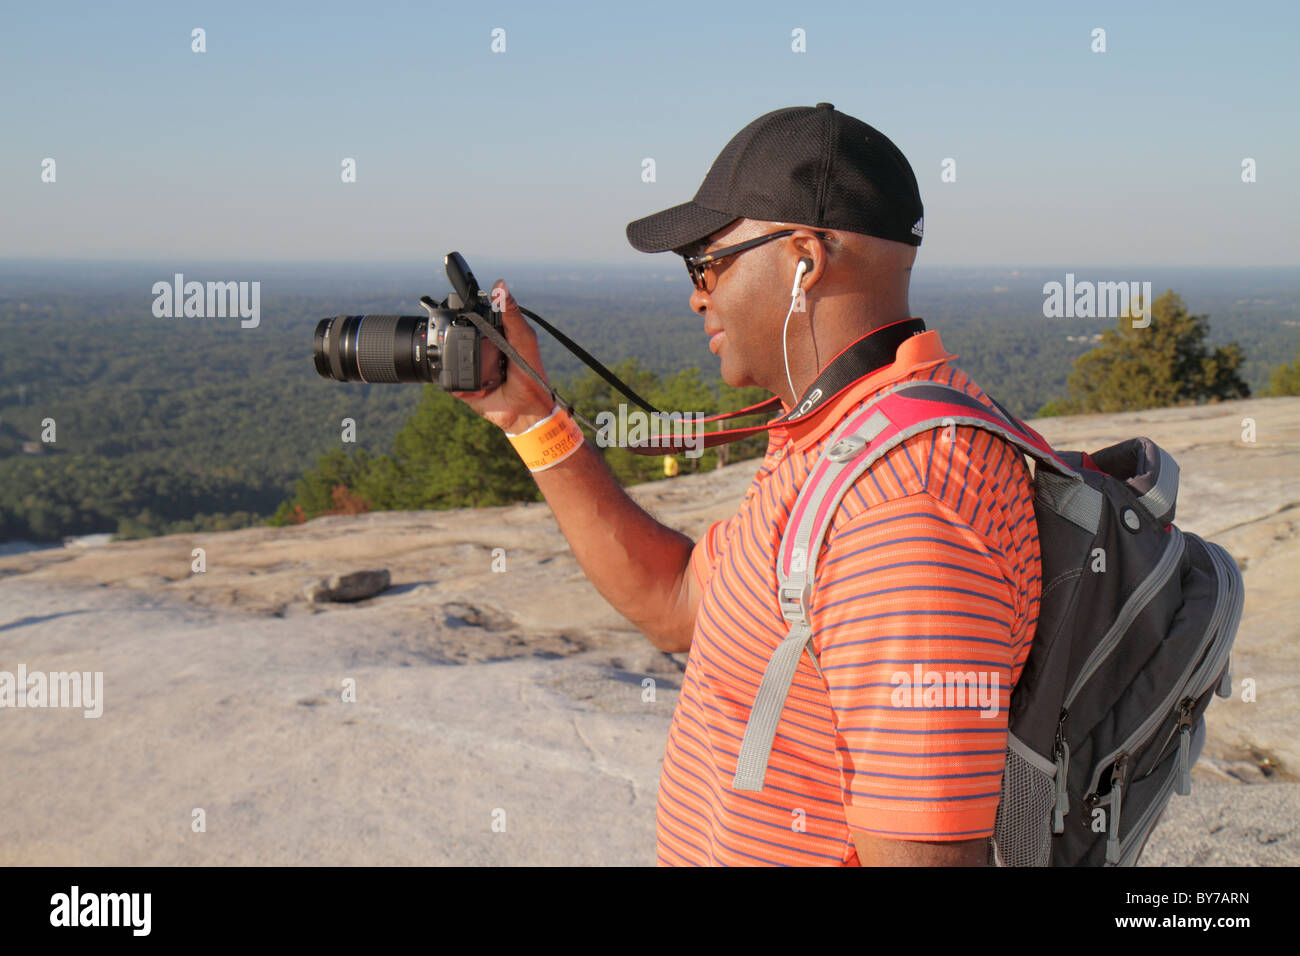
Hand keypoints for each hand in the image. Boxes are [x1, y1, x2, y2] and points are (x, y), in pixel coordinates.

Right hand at [447, 280, 555, 432]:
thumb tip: (500, 285)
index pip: (474, 318)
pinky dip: (453, 382)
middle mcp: (480, 350)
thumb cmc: (531, 374)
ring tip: (477, 367)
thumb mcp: (524, 339)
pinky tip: (472, 385)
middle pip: (457, 336)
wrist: (528, 411)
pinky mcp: (463, 388)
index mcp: (494, 335)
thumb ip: (512, 314)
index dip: (464, 310)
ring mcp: (470, 369)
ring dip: (451, 359)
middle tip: (456, 336)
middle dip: (450, 335)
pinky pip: (450, 382)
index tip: (455, 302)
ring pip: (449, 358)